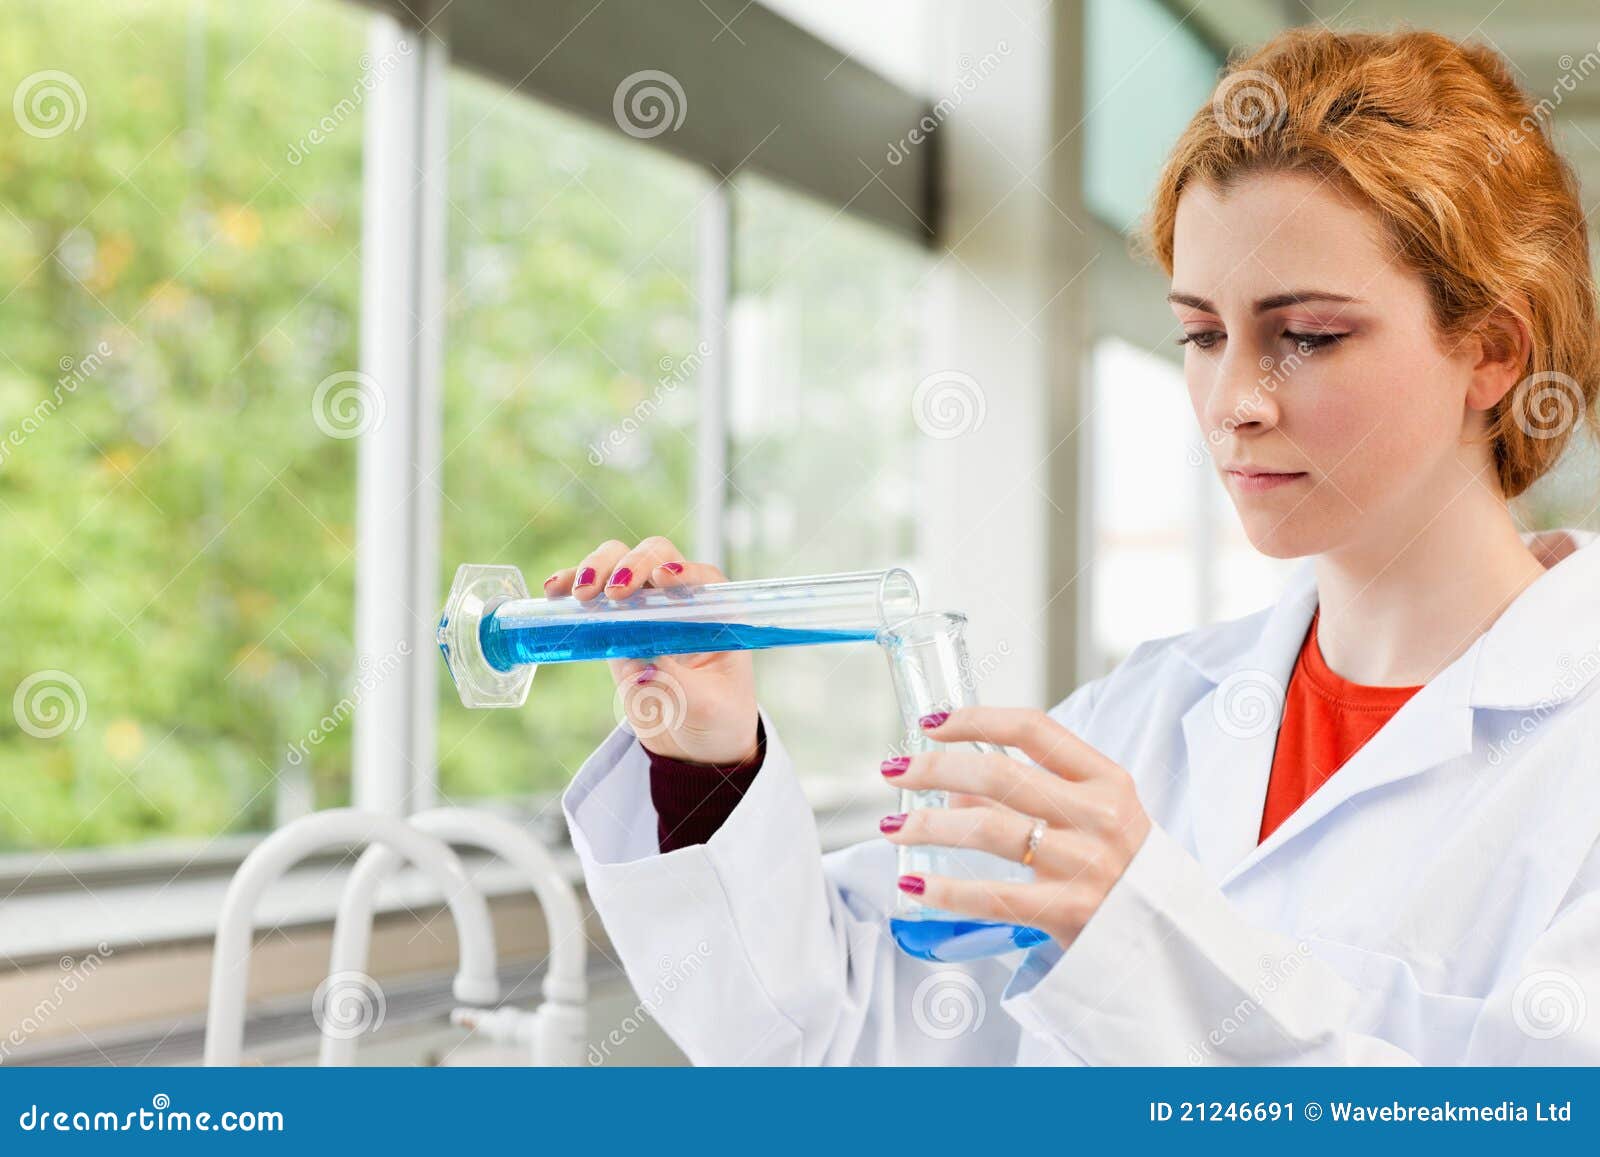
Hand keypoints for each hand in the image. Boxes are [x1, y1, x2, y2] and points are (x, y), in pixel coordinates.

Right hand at [543, 536, 758, 765]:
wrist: (692, 743)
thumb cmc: (715, 719)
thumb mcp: (705, 709)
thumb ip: (680, 685)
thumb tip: (646, 662)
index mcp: (716, 614)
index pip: (702, 576)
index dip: (682, 570)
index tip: (662, 580)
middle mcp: (681, 600)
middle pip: (656, 556)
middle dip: (632, 564)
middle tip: (613, 593)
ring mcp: (645, 607)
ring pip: (619, 561)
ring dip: (598, 567)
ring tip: (580, 594)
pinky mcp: (615, 624)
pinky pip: (592, 591)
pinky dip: (572, 583)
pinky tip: (554, 592)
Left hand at [877, 706, 1151, 948]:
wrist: (1169, 938)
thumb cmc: (1122, 866)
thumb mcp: (1094, 815)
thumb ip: (1031, 794)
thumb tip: (953, 789)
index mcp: (1106, 780)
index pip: (1033, 730)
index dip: (975, 719)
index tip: (931, 722)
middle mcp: (1098, 816)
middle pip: (1000, 775)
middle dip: (935, 768)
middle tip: (894, 770)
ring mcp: (1084, 864)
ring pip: (989, 829)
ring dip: (930, 825)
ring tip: (892, 827)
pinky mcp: (1069, 912)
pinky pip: (994, 896)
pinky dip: (946, 890)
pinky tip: (913, 884)